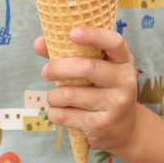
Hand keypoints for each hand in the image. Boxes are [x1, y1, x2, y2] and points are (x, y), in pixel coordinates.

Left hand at [33, 26, 140, 157]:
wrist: (123, 129)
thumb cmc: (102, 90)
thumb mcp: (96, 69)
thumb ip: (67, 52)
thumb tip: (39, 43)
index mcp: (123, 61)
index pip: (115, 42)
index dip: (94, 35)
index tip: (72, 33)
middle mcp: (124, 81)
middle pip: (87, 68)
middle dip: (59, 68)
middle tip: (45, 71)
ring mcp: (115, 105)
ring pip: (70, 95)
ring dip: (53, 95)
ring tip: (54, 96)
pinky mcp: (102, 125)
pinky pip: (65, 115)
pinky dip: (54, 112)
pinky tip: (59, 111)